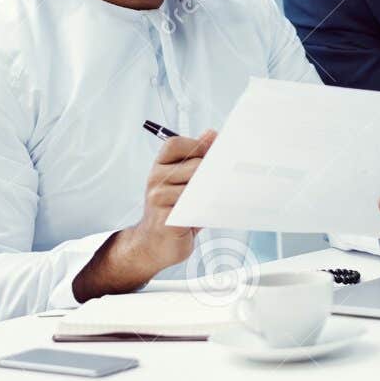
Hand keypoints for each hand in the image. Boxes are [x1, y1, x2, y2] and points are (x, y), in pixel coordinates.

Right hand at [73, 130, 213, 298]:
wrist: (151, 246)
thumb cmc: (171, 213)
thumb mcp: (181, 183)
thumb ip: (196, 160)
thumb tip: (211, 134)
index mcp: (159, 167)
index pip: (175, 144)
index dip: (197, 145)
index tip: (214, 152)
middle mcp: (156, 180)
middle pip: (193, 165)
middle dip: (213, 172)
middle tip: (227, 178)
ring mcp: (158, 199)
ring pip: (196, 186)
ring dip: (212, 192)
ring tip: (219, 197)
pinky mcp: (166, 218)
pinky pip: (193, 208)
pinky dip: (206, 209)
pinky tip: (210, 212)